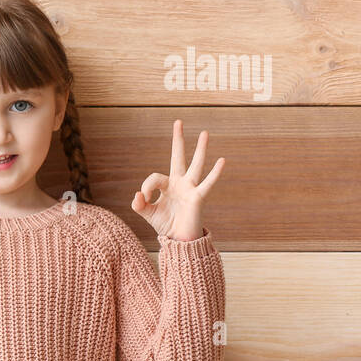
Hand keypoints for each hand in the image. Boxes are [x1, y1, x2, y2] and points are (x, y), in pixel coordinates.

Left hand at [132, 119, 223, 240]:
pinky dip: (215, 173)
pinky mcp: (198, 198)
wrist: (178, 239)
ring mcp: (190, 188)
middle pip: (179, 157)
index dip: (147, 186)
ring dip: (200, 149)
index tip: (144, 198)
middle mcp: (180, 183)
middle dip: (178, 140)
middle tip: (178, 122)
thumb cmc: (165, 224)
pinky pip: (207, 183)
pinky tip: (222, 160)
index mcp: (167, 185)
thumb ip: (139, 204)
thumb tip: (138, 194)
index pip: (154, 177)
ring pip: (196, 165)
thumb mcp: (147, 213)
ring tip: (205, 133)